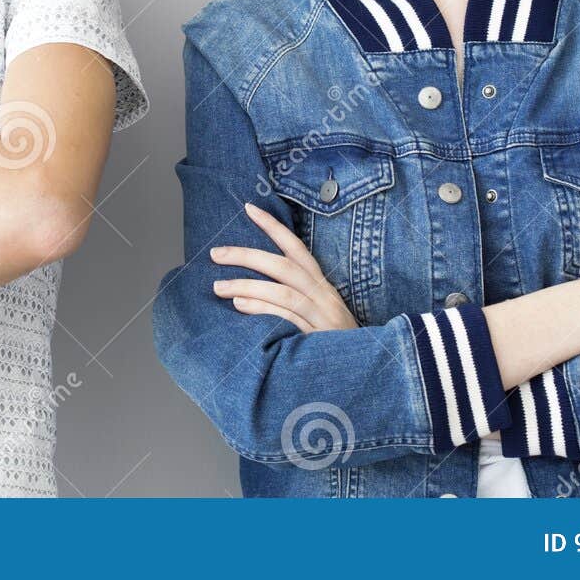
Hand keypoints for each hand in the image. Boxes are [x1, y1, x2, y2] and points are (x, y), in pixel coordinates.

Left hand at [209, 201, 359, 331]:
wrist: (364, 371)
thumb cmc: (333, 342)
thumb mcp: (318, 312)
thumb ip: (293, 297)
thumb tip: (249, 289)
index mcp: (321, 285)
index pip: (296, 247)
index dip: (273, 226)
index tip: (249, 208)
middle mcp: (322, 295)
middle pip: (283, 266)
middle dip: (246, 255)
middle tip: (216, 253)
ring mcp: (321, 316)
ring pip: (281, 291)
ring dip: (245, 286)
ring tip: (218, 287)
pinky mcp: (317, 338)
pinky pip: (285, 318)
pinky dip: (261, 310)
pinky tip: (240, 306)